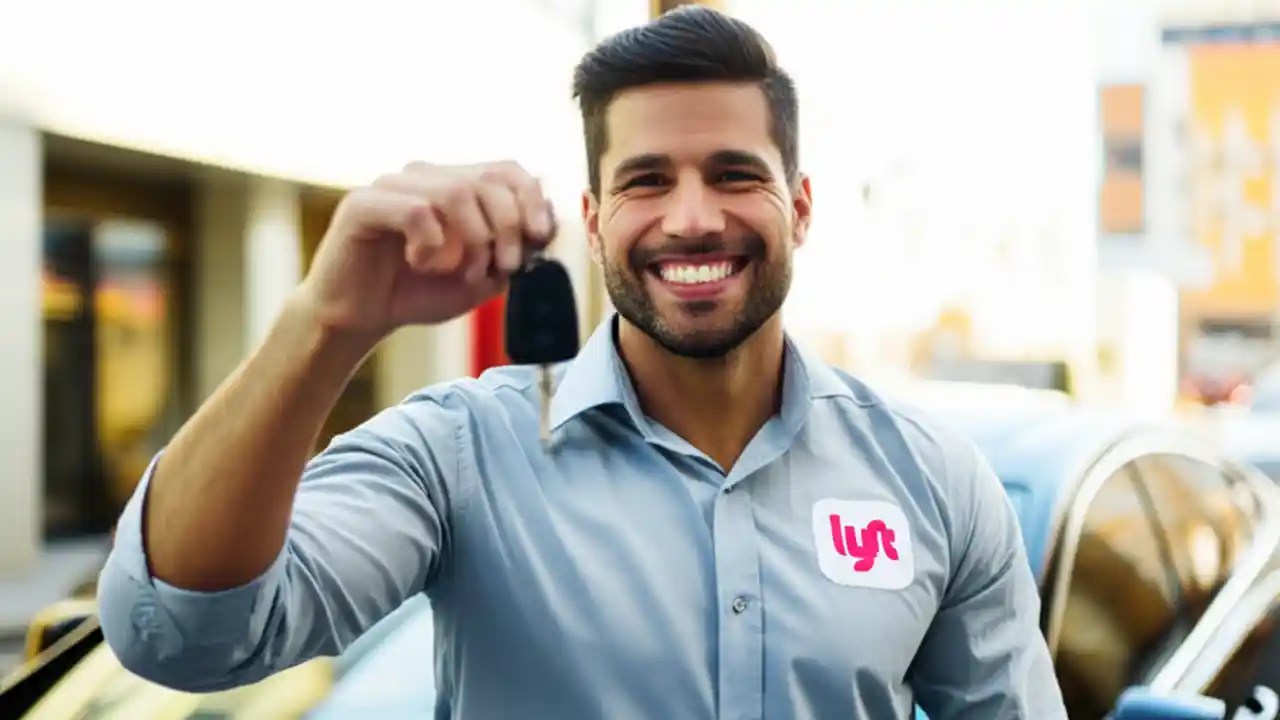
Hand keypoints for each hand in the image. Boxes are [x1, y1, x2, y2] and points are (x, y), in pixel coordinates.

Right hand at [296, 160, 554, 334]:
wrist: (361, 318)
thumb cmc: (419, 293)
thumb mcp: (483, 276)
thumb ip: (517, 248)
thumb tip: (548, 216)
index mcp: (454, 184)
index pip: (507, 169)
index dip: (531, 199)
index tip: (539, 238)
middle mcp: (425, 175)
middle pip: (488, 180)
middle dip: (508, 227)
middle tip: (505, 266)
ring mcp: (392, 185)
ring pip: (455, 192)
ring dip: (472, 240)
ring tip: (462, 271)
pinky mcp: (363, 204)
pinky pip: (416, 211)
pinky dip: (431, 245)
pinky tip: (421, 264)